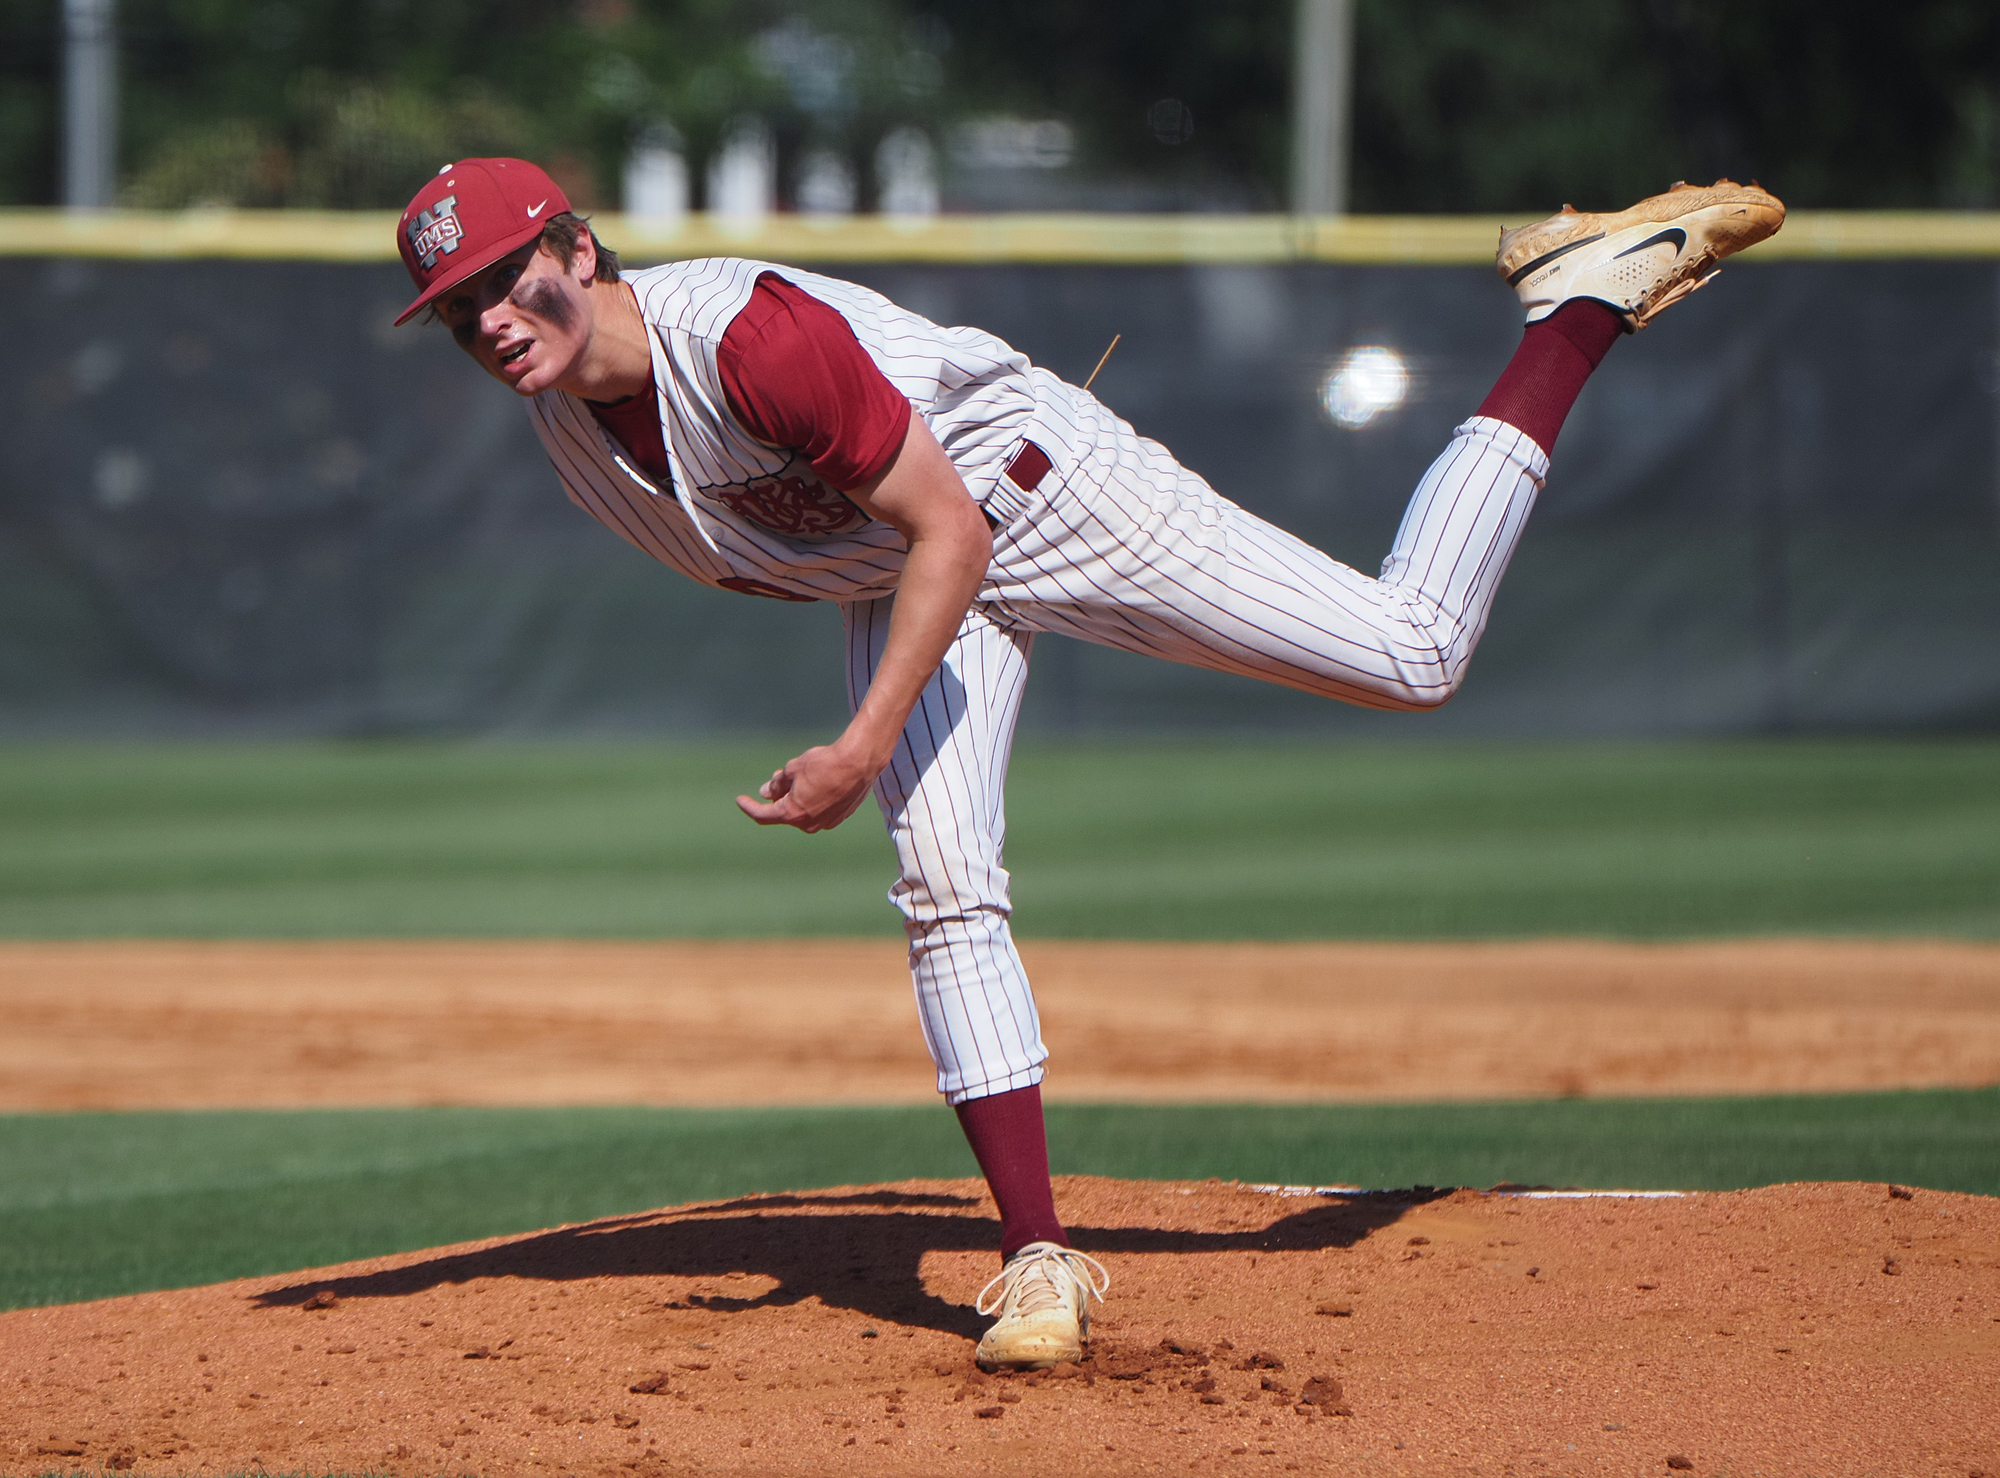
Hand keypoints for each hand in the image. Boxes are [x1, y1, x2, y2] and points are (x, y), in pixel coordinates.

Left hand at [734, 737, 881, 831]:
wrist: (859, 762)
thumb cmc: (824, 763)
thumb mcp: (793, 769)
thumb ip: (777, 784)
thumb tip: (766, 792)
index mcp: (792, 813)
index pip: (763, 815)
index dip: (749, 807)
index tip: (740, 800)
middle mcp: (808, 824)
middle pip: (785, 813)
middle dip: (778, 798)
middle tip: (778, 779)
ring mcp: (826, 822)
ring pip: (803, 812)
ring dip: (797, 799)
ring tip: (802, 777)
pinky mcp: (840, 817)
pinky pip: (820, 811)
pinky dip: (814, 800)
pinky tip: (821, 783)